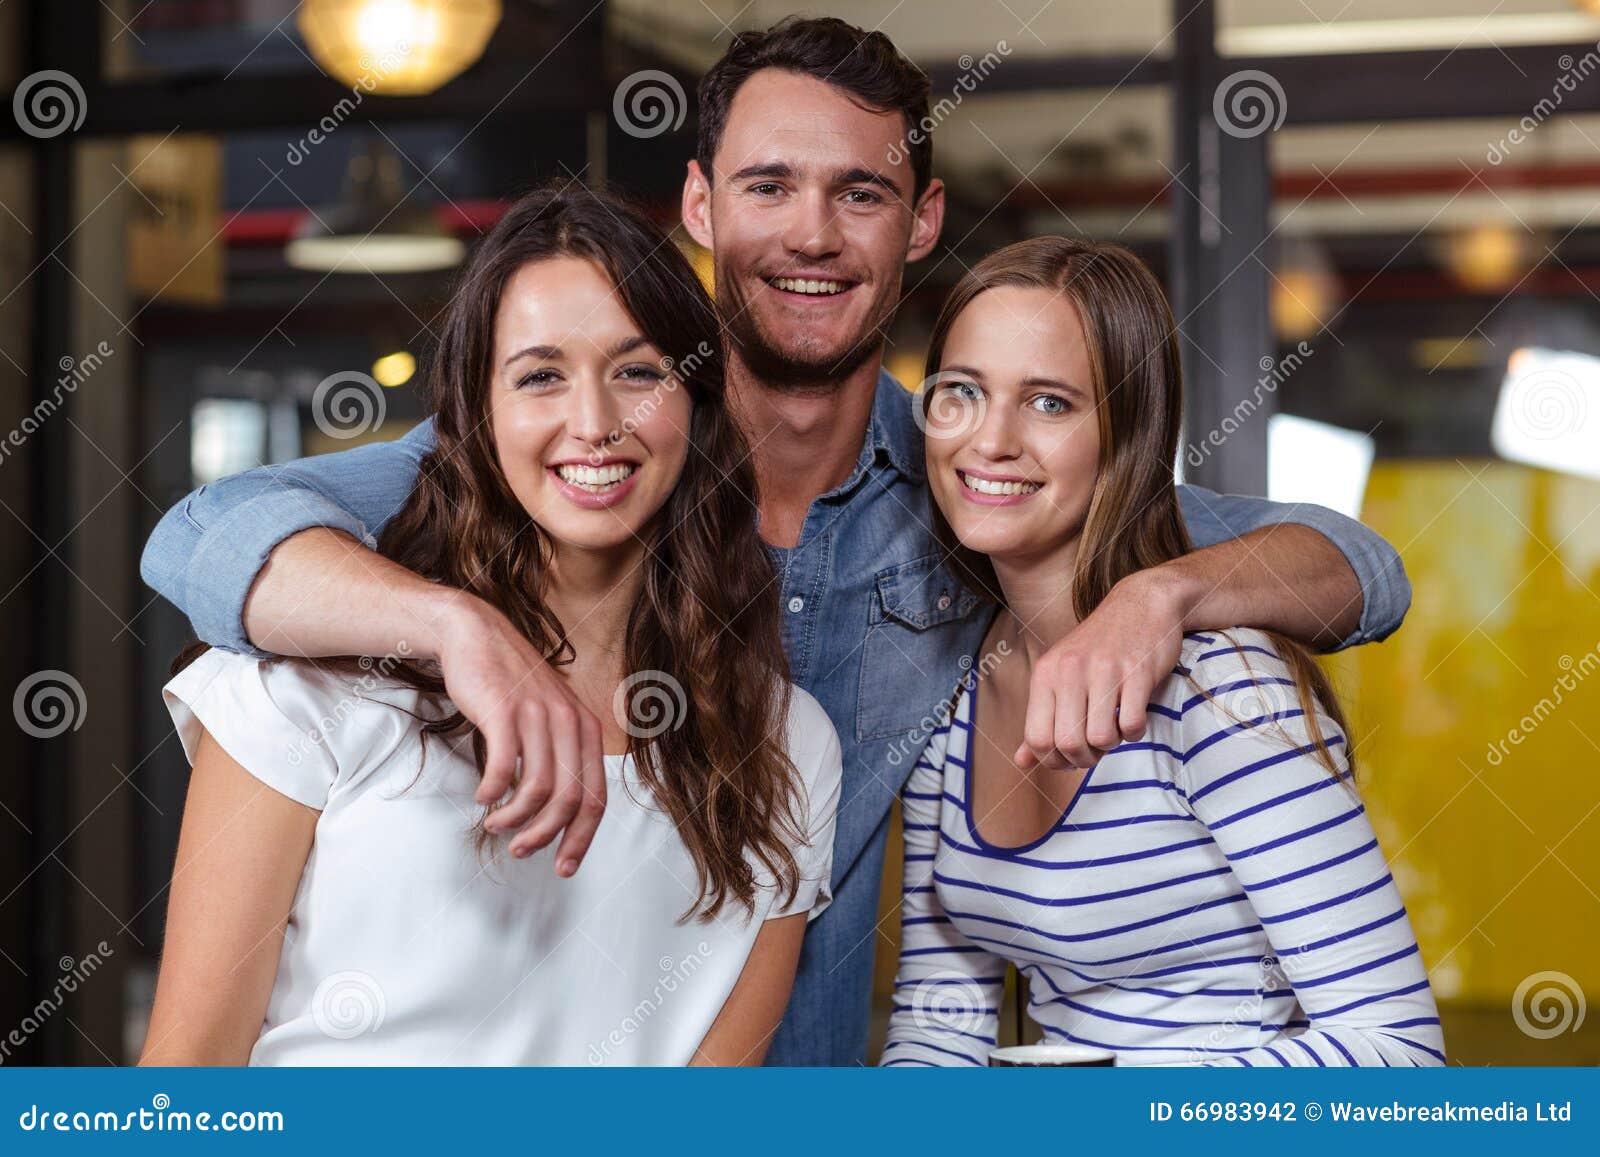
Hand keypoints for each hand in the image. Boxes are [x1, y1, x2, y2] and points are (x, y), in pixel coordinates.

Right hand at [430, 592, 605, 873]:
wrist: (476, 635)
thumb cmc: (511, 685)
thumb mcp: (549, 718)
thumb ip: (558, 756)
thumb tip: (554, 813)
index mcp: (587, 730)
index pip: (596, 797)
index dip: (582, 838)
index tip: (563, 866)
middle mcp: (570, 722)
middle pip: (570, 799)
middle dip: (547, 836)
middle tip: (521, 851)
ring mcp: (538, 715)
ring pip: (538, 789)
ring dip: (515, 819)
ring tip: (497, 826)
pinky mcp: (505, 710)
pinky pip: (505, 766)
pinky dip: (493, 792)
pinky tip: (482, 798)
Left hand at [1015, 567, 1191, 770]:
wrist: (1142, 604)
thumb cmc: (1099, 647)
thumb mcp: (1061, 675)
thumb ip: (1041, 718)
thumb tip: (1022, 761)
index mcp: (1045, 673)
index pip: (1036, 738)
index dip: (1053, 760)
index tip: (1070, 757)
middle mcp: (1069, 670)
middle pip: (1068, 744)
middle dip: (1084, 758)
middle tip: (1096, 748)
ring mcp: (1104, 670)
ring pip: (1101, 738)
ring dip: (1111, 745)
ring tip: (1115, 728)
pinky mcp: (1137, 672)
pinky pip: (1132, 725)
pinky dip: (1135, 732)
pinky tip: (1133, 716)